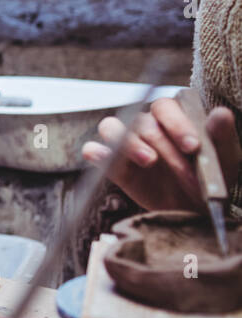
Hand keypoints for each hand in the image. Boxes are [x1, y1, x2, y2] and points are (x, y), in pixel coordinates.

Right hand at [81, 97, 240, 213]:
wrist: (194, 210)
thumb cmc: (209, 178)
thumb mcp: (223, 158)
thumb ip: (221, 135)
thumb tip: (221, 114)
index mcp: (171, 118)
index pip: (164, 107)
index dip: (176, 123)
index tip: (192, 146)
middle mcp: (146, 126)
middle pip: (140, 121)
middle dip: (162, 145)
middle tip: (180, 168)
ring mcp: (126, 144)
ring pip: (111, 127)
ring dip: (127, 142)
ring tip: (149, 161)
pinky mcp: (113, 165)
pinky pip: (93, 150)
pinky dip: (96, 152)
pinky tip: (105, 159)